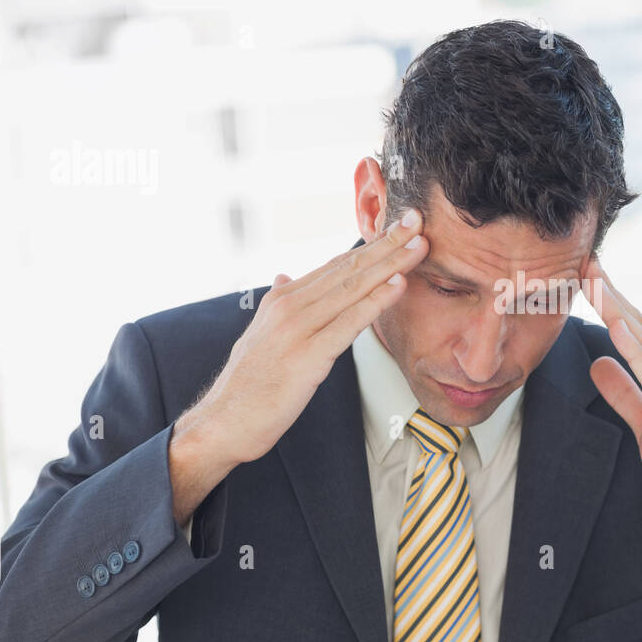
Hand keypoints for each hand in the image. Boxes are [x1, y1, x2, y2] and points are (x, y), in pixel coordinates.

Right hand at [168, 209, 427, 522]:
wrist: (222, 421)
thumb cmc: (248, 385)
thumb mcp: (262, 335)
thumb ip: (280, 304)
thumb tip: (284, 276)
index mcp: (283, 298)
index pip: (335, 264)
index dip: (370, 245)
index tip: (398, 228)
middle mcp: (290, 305)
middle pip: (348, 268)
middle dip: (387, 243)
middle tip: (417, 220)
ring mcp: (298, 329)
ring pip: (352, 288)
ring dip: (390, 265)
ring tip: (419, 245)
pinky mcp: (307, 356)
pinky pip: (348, 323)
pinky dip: (375, 302)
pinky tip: (398, 286)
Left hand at [582, 258, 641, 552]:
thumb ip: (624, 392)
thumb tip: (599, 363)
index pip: (634, 331)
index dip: (610, 302)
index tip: (586, 274)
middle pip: (640, 327)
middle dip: (613, 293)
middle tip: (587, 260)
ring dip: (621, 312)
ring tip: (597, 283)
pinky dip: (637, 351)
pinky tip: (618, 329)